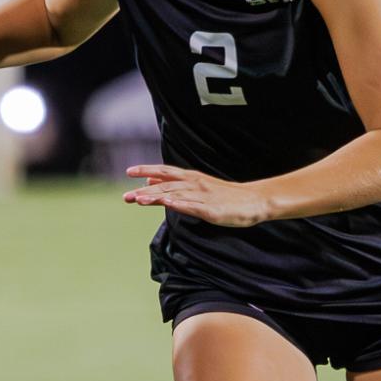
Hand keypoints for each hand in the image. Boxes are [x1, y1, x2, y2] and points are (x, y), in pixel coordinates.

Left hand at [124, 164, 271, 226]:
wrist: (254, 201)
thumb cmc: (225, 196)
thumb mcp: (197, 187)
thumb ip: (173, 185)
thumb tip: (149, 182)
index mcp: (191, 178)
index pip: (165, 171)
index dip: (147, 170)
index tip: (128, 172)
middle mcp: (195, 184)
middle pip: (166, 185)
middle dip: (145, 191)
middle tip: (126, 197)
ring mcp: (203, 196)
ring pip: (176, 195)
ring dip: (157, 197)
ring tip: (140, 200)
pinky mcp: (211, 210)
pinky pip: (193, 206)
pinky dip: (180, 204)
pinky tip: (168, 204)